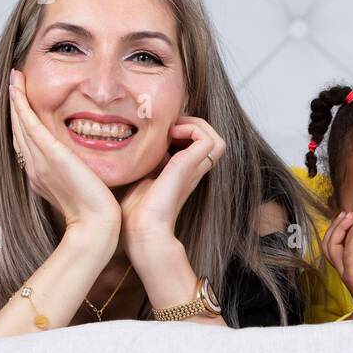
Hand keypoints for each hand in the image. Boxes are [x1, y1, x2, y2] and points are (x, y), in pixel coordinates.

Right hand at [9, 69, 119, 237]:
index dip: (23, 120)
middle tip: (14, 81)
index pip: (28, 141)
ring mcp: (40, 161)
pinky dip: (21, 105)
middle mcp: (36, 166)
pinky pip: (30, 124)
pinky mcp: (50, 156)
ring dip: (15, 99)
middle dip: (15, 105)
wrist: (96, 226)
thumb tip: (85, 164)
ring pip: (21, 123)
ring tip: (14, 78)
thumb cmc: (96, 211)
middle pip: (19, 130)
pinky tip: (17, 88)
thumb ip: (79, 172)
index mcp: (42, 174)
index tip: (22, 101)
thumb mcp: (84, 185)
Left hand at [118, 115, 225, 255]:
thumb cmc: (136, 210)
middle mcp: (193, 170)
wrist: (142, 229)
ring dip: (196, 126)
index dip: (185, 130)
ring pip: (217, 139)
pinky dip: (192, 130)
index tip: (162, 131)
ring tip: (172, 129)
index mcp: (184, 172)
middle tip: (168, 127)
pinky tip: (170, 136)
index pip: (198, 145)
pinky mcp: (189, 166)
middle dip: (191, 124)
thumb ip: (149, 161)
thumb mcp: (142, 176)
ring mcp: (194, 168)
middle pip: (211, 139)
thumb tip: (141, 143)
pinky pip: (208, 140)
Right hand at [320, 211, 352, 317]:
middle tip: (347, 213)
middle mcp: (340, 268)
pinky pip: (348, 256)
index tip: (345, 215)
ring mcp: (345, 272)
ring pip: (334, 247)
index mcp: (342, 264)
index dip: (334, 228)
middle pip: (327, 243)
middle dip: (336, 225)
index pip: (329, 242)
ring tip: (351, 217)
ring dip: (342, 229)